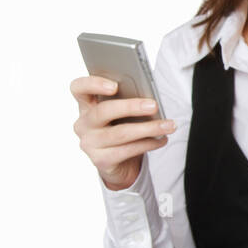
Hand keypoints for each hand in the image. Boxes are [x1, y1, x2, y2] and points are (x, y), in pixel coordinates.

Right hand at [70, 75, 175, 190]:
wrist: (120, 163)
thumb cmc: (121, 130)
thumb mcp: (122, 114)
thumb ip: (127, 102)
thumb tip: (149, 99)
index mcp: (86, 106)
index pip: (79, 88)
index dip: (93, 84)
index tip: (115, 85)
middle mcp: (84, 124)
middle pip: (103, 111)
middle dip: (131, 107)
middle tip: (154, 105)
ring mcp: (89, 143)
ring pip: (120, 133)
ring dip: (148, 128)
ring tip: (168, 125)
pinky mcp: (100, 160)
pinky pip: (127, 150)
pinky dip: (148, 144)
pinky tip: (161, 139)